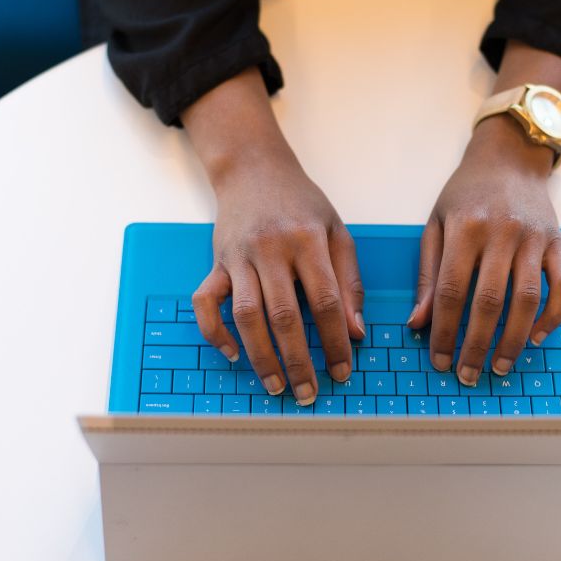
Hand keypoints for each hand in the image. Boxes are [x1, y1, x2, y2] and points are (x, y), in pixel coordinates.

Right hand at [191, 154, 365, 405]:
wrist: (253, 168)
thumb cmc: (300, 203)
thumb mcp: (337, 231)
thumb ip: (349, 280)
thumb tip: (355, 332)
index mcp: (308, 240)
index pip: (326, 300)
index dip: (335, 340)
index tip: (342, 371)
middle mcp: (271, 249)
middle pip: (284, 315)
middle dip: (298, 360)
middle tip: (308, 393)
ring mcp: (239, 256)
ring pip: (246, 315)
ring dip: (260, 356)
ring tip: (275, 386)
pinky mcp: (216, 261)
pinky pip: (205, 302)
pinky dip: (215, 331)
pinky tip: (232, 354)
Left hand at [408, 115, 560, 385]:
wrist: (510, 157)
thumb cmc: (467, 193)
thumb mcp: (436, 224)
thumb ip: (427, 274)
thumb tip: (417, 323)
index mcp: (465, 228)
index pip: (451, 290)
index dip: (444, 331)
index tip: (439, 360)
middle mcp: (502, 233)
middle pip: (489, 301)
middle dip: (476, 344)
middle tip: (468, 374)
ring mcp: (534, 238)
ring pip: (527, 299)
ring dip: (514, 339)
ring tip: (500, 365)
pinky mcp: (558, 243)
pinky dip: (552, 316)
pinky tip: (537, 337)